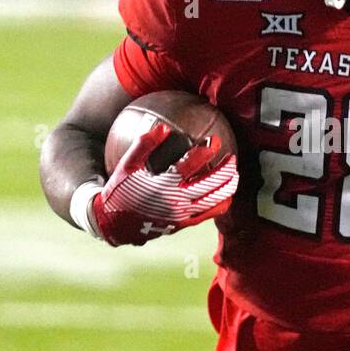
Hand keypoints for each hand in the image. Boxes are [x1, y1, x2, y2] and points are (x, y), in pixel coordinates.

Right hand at [91, 123, 237, 246]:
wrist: (115, 224)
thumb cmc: (121, 190)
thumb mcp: (127, 166)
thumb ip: (144, 145)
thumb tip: (163, 127)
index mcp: (164, 184)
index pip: (191, 164)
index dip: (206, 151)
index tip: (214, 141)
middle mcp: (177, 200)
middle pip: (211, 184)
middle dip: (225, 169)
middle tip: (232, 157)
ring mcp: (183, 214)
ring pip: (215, 200)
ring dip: (228, 186)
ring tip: (234, 175)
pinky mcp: (184, 224)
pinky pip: (210, 214)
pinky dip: (222, 204)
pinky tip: (226, 195)